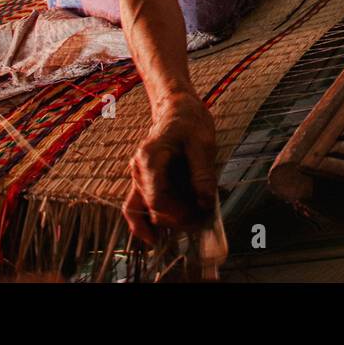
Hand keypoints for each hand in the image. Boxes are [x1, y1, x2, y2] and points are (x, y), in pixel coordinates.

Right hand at [123, 93, 218, 244]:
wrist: (177, 109)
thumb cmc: (189, 122)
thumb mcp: (203, 144)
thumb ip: (203, 174)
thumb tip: (205, 203)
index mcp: (150, 159)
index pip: (157, 199)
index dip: (178, 214)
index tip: (199, 216)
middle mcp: (138, 170)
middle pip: (150, 208)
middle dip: (174, 220)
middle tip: (200, 221)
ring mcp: (138, 177)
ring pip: (139, 211)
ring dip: (162, 223)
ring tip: (187, 226)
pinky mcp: (143, 182)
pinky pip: (138, 206)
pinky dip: (148, 221)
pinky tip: (158, 235)